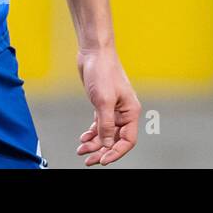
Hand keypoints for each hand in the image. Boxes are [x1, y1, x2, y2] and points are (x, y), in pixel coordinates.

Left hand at [75, 46, 139, 164]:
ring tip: (81, 151)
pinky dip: (92, 133)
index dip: (116, 152)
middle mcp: (124, 112)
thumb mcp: (103, 101)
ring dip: (95, 144)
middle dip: (102, 151)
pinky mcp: (102, 104)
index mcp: (130, 111)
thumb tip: (107, 145)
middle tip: (89, 161)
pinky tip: (83, 139)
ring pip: (106, 133)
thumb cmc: (103, 71)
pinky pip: (99, 124)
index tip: (102, 160)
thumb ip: (106, 125)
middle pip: (115, 139)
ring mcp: (113, 108)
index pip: (127, 140)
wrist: (94, 52)